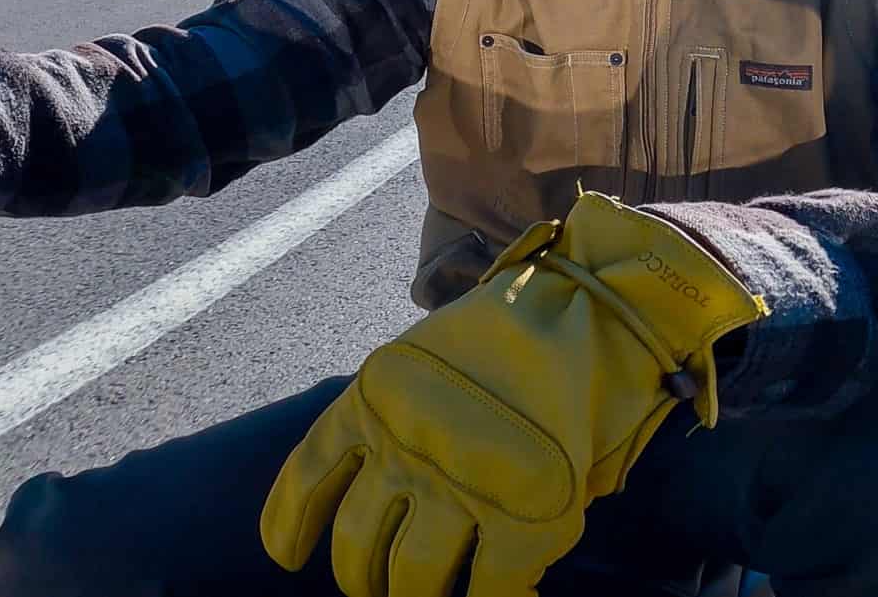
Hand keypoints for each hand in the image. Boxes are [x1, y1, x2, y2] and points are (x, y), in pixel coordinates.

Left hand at [259, 191, 766, 596]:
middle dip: (364, 579)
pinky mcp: (525, 518)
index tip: (284, 555)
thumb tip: (380, 490)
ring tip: (428, 596)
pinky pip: (491, 591)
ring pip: (412, 580)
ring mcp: (463, 486)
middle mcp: (406, 446)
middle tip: (381, 585)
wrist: (593, 309)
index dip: (287, 526)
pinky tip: (501, 595)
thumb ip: (396, 420)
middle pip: (357, 546)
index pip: (308, 476)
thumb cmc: (512, 334)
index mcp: (374, 400)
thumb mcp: (424, 360)